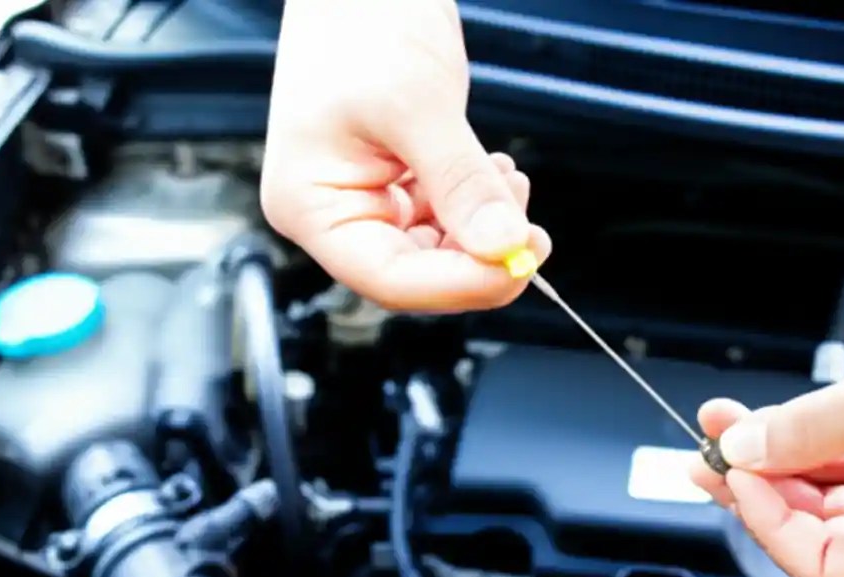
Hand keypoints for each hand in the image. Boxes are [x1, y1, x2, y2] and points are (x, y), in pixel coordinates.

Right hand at [260, 0, 550, 311]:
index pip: (390, 279)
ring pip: (440, 252)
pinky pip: (448, 221)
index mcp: (311, 206)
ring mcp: (369, 199)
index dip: (460, 284)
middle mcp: (336, 213)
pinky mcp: (401, 183)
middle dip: (480, 258)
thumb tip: (503, 249)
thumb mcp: (417, 106)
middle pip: (418, 275)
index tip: (519, 266)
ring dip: (486, 232)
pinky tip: (498, 174)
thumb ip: (460, 184)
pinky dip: (481, 208)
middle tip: (532, 235)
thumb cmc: (361, 26)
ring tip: (509, 181)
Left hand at [689, 280, 843, 576]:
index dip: (767, 522)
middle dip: (762, 484)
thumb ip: (808, 429)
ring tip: (732, 419)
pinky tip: (780, 417)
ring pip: (831, 498)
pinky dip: (816, 444)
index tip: (733, 472)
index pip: (825, 566)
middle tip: (713, 444)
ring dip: (781, 459)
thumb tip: (741, 450)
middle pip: (821, 533)